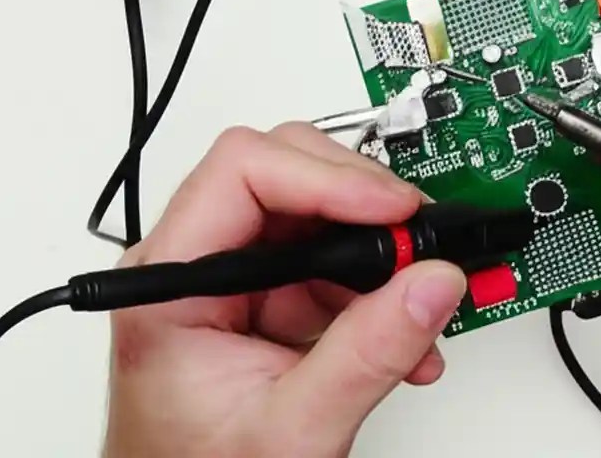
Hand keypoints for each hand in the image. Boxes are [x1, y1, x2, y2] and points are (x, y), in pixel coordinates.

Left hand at [103, 124, 466, 457]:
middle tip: (416, 242)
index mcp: (169, 284)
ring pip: (316, 215)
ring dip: (379, 254)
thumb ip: (367, 355)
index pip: (242, 171)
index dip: (326, 177)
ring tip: (415, 305)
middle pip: (282, 172)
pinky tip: (402, 334)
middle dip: (362, 204)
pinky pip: (331, 263)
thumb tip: (432, 283)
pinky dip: (377, 291)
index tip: (393, 210)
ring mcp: (229, 282)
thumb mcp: (293, 429)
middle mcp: (192, 267)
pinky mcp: (264, 302)